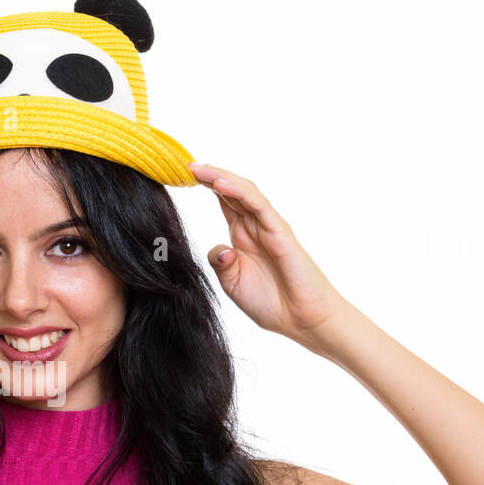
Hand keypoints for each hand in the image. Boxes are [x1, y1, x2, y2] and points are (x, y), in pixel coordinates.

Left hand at [188, 162, 347, 347]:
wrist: (300, 320)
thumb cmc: (270, 302)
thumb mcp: (232, 284)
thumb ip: (220, 263)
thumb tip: (220, 248)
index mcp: (242, 236)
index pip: (224, 202)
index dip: (206, 187)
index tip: (182, 175)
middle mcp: (255, 226)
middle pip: (231, 191)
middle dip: (209, 176)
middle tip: (185, 164)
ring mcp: (268, 227)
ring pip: (244, 191)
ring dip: (220, 177)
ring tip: (198, 168)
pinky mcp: (280, 232)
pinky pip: (258, 206)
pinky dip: (239, 192)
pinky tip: (219, 184)